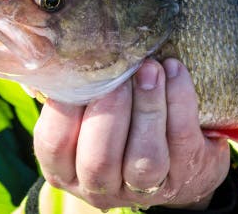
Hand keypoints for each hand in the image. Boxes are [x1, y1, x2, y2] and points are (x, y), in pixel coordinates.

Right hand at [33, 58, 230, 210]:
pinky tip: (174, 71)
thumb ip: (75, 93)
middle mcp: (101, 187)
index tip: (77, 70)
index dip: (63, 107)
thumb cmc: (119, 125)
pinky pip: (182, 138)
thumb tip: (64, 48)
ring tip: (149, 67)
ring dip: (147, 105)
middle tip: (118, 72)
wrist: (180, 159)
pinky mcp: (185, 175)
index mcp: (66, 170)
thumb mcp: (86, 117)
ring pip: (145, 156)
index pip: (53, 144)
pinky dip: (179, 100)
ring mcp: (144, 189)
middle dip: (109, 110)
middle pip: (98, 160)